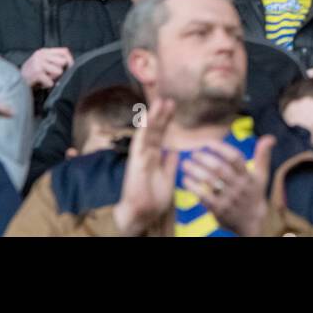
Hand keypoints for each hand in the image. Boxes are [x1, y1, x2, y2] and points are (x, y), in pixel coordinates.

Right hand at [20, 47, 73, 88]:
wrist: (15, 82)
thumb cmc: (31, 74)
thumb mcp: (41, 62)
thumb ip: (53, 60)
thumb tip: (70, 63)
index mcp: (44, 51)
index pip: (64, 51)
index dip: (70, 60)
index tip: (69, 68)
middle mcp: (41, 55)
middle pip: (64, 61)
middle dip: (60, 70)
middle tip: (50, 75)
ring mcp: (38, 63)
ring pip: (59, 71)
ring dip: (53, 78)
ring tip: (44, 78)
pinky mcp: (37, 73)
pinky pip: (51, 82)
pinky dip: (47, 85)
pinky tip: (40, 83)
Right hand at [112, 99, 178, 235]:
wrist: (143, 213)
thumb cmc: (154, 198)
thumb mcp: (168, 177)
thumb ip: (170, 163)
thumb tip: (175, 150)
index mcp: (155, 156)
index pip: (162, 134)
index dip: (166, 120)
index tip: (173, 106)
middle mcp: (147, 153)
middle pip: (155, 129)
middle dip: (162, 114)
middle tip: (169, 98)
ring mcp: (141, 156)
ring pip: (148, 132)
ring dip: (154, 116)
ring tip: (161, 101)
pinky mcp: (136, 161)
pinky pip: (140, 141)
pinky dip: (145, 129)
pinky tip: (149, 117)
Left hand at [181, 135, 274, 236]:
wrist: (252, 221)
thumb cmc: (254, 193)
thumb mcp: (261, 175)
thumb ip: (263, 155)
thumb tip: (270, 137)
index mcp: (248, 176)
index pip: (235, 158)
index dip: (221, 148)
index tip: (208, 142)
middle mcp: (239, 187)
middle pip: (220, 168)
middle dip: (204, 158)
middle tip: (194, 153)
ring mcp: (229, 199)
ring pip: (210, 181)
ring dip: (195, 170)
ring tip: (185, 164)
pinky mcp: (219, 210)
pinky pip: (204, 196)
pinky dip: (193, 187)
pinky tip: (186, 180)